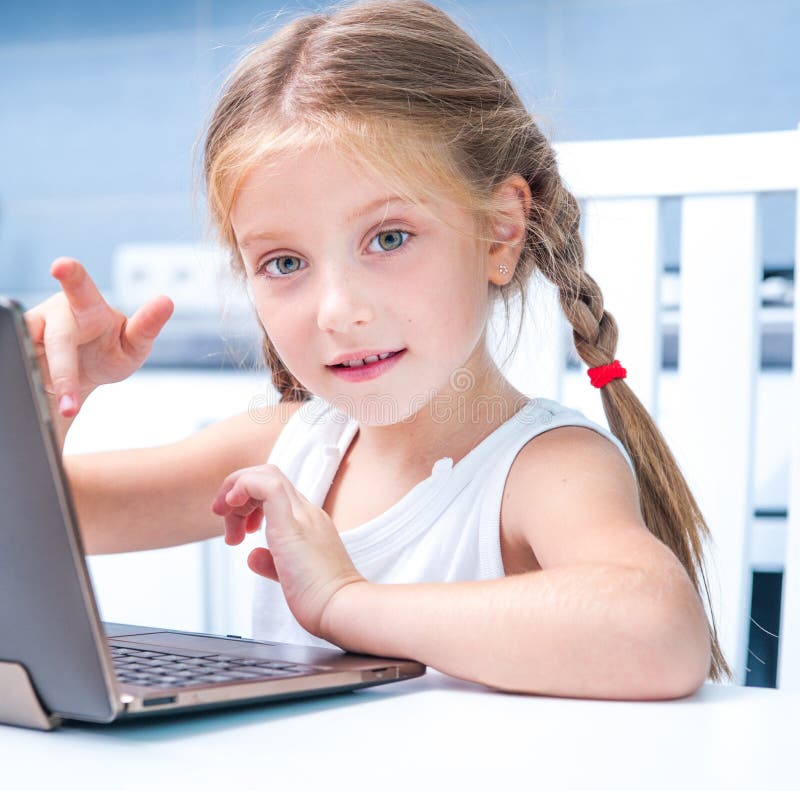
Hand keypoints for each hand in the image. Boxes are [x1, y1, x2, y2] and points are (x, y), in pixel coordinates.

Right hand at [23, 257, 173, 417]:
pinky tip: (37, 389)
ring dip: (45, 383)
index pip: (80, 288)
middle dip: (63, 373)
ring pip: (31, 352)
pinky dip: (28, 379)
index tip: (61, 265)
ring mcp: (34, 330)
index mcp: (89, 307)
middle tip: (70, 405)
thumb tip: (167, 300)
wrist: (83, 371)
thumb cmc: (112, 351)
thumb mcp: (135, 344)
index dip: (70, 276)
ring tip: (66, 407)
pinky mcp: (16, 344)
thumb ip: (148, 325)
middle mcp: (56, 313)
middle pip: (57, 340)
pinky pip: (18, 359)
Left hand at [211, 464, 365, 639]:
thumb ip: (271, 563)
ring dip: (236, 490)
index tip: (238, 530)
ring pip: (266, 474)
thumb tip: (252, 556)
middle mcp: (307, 512)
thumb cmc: (321, 599)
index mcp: (308, 522)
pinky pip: (266, 485)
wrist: (342, 608)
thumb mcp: (290, 576)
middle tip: (223, 518)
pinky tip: (232, 507)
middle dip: (237, 491)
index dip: (250, 501)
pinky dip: (243, 487)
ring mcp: (302, 514)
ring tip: (225, 518)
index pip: (277, 491)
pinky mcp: (292, 523)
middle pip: (268, 476)